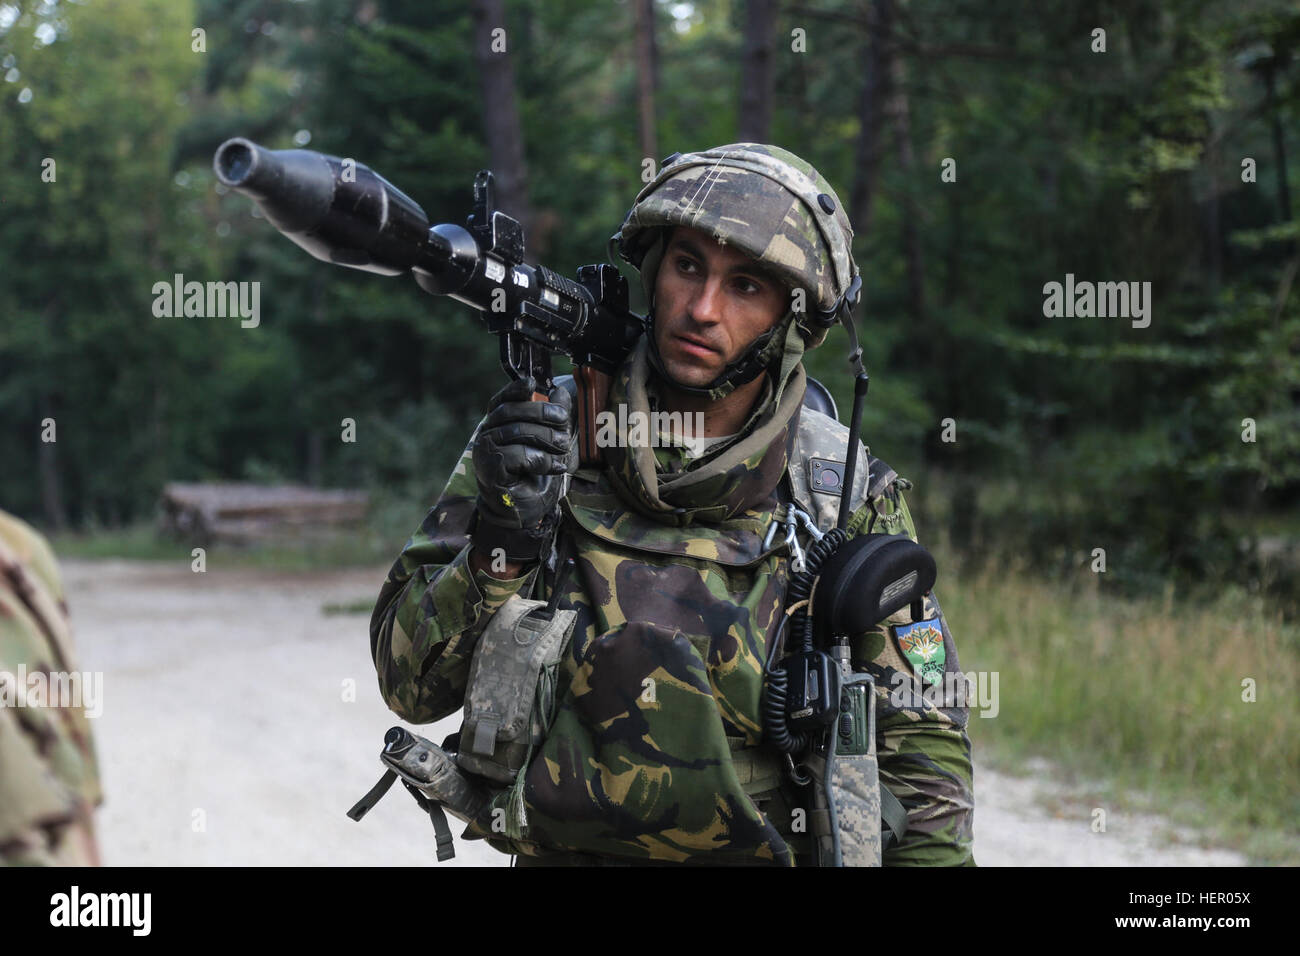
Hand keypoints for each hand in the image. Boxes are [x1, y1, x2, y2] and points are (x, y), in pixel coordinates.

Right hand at [471, 377, 576, 562]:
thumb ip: (554, 418)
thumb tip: (560, 392)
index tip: (533, 384)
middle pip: (511, 411)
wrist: (526, 510)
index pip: (502, 400)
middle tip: (563, 421)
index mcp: (498, 424)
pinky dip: (540, 460)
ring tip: (562, 450)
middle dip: (541, 412)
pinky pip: (515, 455)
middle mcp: (487, 435)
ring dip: (546, 439)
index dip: (515, 389)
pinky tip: (552, 467)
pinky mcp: (490, 471)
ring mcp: (485, 453)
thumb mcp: (551, 442)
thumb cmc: (535, 475)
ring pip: (516, 432)